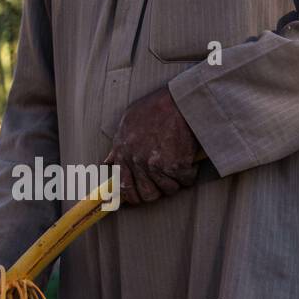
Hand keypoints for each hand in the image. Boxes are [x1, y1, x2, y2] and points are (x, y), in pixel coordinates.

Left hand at [103, 85, 200, 205]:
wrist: (179, 100)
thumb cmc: (154, 107)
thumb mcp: (127, 122)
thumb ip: (118, 146)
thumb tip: (108, 163)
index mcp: (123, 153)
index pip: (123, 187)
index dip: (133, 197)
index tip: (139, 198)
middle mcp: (137, 162)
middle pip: (147, 195)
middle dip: (158, 192)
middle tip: (165, 183)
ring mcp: (156, 166)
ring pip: (168, 190)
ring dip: (176, 182)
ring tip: (180, 167)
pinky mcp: (176, 166)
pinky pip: (185, 181)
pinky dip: (190, 173)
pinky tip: (190, 161)